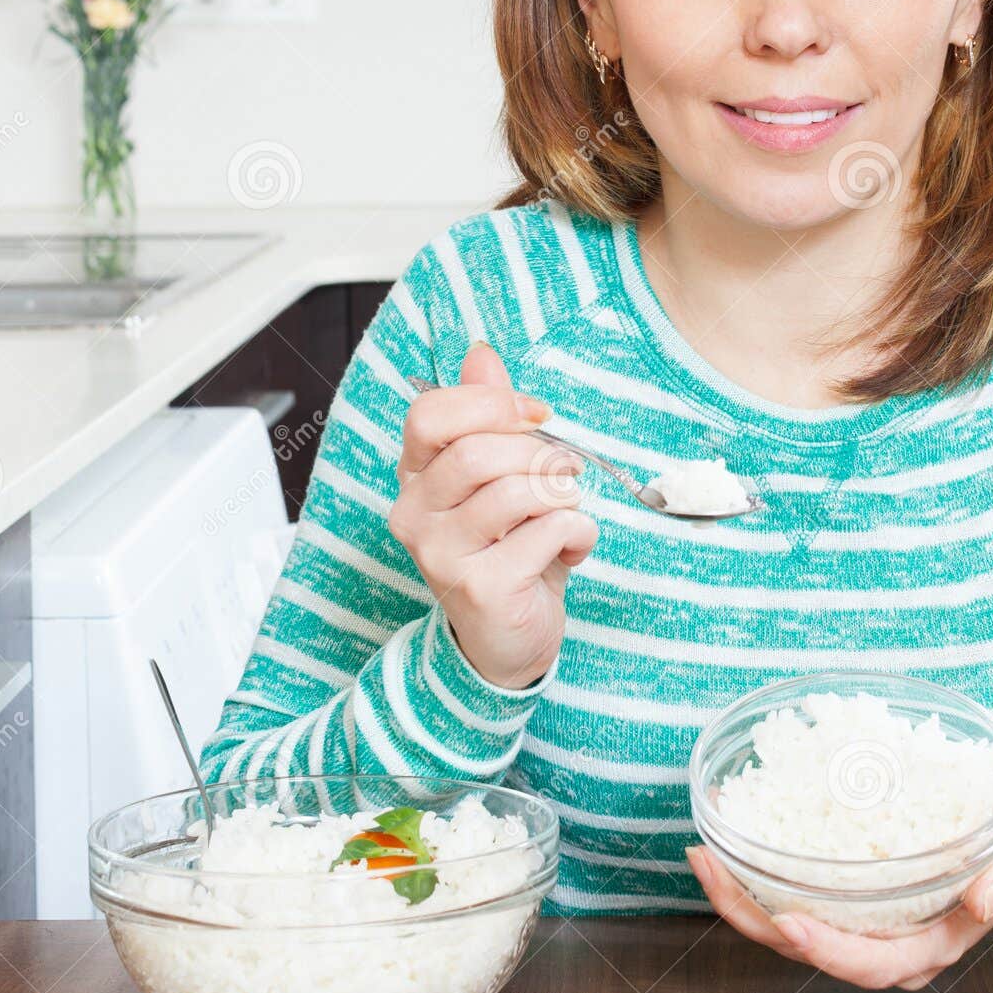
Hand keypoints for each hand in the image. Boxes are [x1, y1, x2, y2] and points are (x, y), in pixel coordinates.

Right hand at [389, 342, 598, 689]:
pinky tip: (572, 551)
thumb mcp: (502, 476)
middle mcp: (414, 514)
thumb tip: (481, 353)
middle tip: (567, 472)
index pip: (430, 414)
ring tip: (568, 513)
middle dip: (541, 455)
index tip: (537, 415)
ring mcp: (439, 554)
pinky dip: (578, 534)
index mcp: (416, 476)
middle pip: (478, 452)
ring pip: (516, 491)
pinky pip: (547, 532)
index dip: (493, 404)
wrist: (509, 639)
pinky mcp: (478, 587)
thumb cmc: (509, 548)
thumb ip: (488, 416)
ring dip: (563, 496)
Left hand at [686, 792, 992, 989]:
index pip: (867, 963)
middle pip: (810, 950)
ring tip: (704, 854)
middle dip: (753, 916)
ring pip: (791, 929)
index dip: (826, 948)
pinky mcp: (848, 903)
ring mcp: (862, 929)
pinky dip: (758, 876)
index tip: (788, 921)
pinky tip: (730, 843)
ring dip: (742, 897)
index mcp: (926, 949)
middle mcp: (885, 948)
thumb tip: (985, 899)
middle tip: (711, 867)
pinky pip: (795, 900)